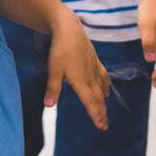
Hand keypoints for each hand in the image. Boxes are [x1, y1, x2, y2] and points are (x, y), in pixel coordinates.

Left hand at [45, 15, 110, 130]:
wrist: (69, 28)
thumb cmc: (60, 49)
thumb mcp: (53, 69)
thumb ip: (53, 88)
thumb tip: (48, 106)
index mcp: (81, 81)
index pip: (90, 102)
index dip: (96, 115)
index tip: (101, 126)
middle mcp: (90, 76)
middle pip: (98, 98)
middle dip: (101, 112)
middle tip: (104, 125)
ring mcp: (94, 67)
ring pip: (102, 88)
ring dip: (104, 101)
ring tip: (105, 111)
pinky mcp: (95, 60)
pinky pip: (103, 76)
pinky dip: (106, 85)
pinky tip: (106, 90)